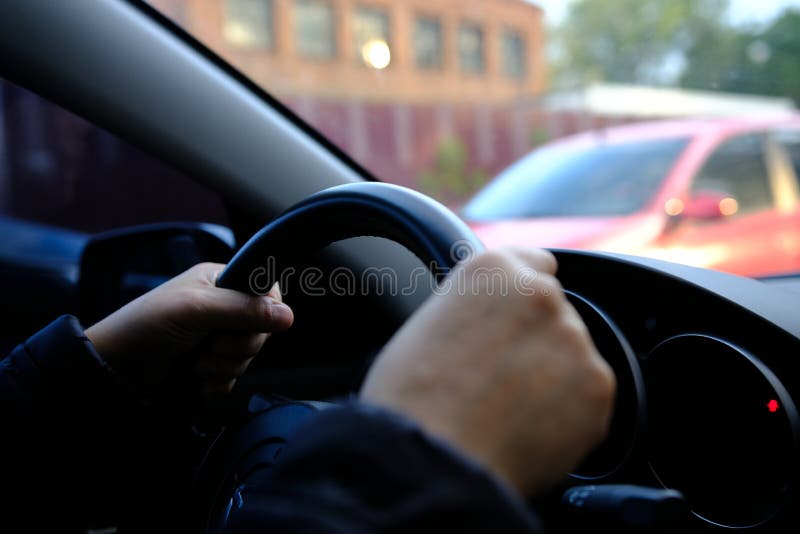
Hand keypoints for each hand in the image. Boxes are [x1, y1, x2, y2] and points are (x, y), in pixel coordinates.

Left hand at [86, 262, 293, 401]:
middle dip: (235, 345)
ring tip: (193, 362)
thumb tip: (288, 316)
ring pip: (248, 357)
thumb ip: (244, 309)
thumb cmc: (145, 327)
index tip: (244, 322)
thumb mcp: (196, 310)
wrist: (113, 370)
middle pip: (261, 331)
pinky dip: (216, 383)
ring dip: (221, 366)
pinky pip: (235, 379)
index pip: (267, 293)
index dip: (263, 312)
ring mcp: (216, 338)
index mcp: (220, 281)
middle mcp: (222, 307)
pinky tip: (195, 380)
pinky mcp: (210, 367)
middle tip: (206, 343)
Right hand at [360, 248, 615, 495]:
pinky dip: (569, 414)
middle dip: (537, 340)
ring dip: (555, 376)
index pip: (534, 262)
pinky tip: (528, 430)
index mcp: (493, 270)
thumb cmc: (411, 400)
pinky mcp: (597, 388)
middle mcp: (542, 294)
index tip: (517, 318)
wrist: (432, 459)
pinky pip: (587, 397)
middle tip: (501, 378)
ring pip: (573, 355)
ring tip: (510, 412)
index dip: (524, 295)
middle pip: (556, 313)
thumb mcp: (427, 327)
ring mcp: (574, 339)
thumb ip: (471, 310)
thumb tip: (486, 327)